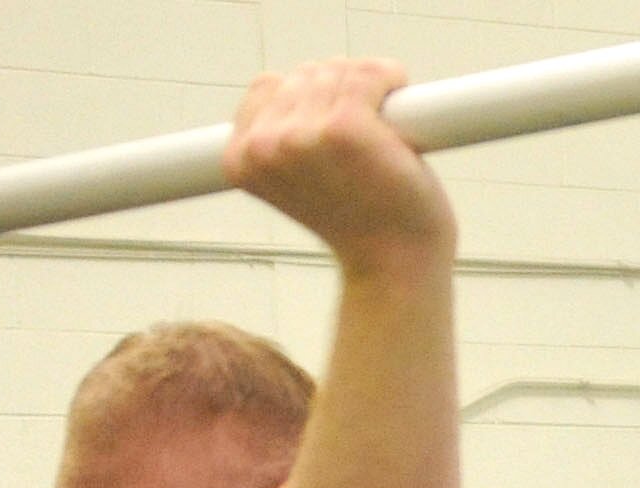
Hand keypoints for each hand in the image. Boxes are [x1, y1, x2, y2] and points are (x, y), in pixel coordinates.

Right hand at [224, 59, 453, 267]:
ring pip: (336, 72)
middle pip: (304, 74)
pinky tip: (397, 92)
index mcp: (241, 159)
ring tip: (383, 133)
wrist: (397, 264)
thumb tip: (292, 81)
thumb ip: (281, 137)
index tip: (332, 130)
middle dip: (340, 92)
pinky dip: (388, 76)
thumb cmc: (359, 223)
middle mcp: (264, 146)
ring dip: (367, 88)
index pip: (266, 88)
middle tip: (367, 139)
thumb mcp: (298, 179)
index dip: (308, 99)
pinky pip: (367, 75)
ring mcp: (302, 136)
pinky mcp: (346, 128)